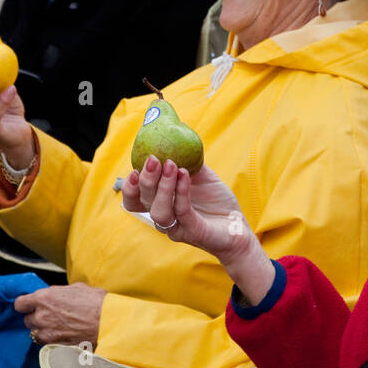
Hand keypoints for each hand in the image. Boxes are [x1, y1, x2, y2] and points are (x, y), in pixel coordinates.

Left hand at [13, 282, 105, 346]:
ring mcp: (47, 333)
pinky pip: (47, 343)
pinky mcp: (55, 346)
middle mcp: (41, 316)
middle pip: (27, 320)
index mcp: (44, 298)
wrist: (108, 322)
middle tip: (51, 316)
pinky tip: (65, 335)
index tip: (31, 305)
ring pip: (36, 333)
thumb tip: (56, 295)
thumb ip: (59, 292)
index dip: (26, 305)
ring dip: (44, 330)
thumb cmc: (95, 302)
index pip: (20, 304)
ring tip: (59, 327)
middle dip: (37, 318)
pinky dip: (52, 340)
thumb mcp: (76, 288)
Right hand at [122, 157, 254, 267]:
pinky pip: (183, 211)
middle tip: (153, 159)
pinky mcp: (193, 232)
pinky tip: (185, 173)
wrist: (237, 227)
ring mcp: (177, 227)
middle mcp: (164, 218)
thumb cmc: (217, 202)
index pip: (135, 201)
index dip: (130, 187)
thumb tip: (176, 135)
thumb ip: (187, 160)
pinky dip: (182, 190)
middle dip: (146, 180)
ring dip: (163, 186)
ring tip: (171, 165)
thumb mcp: (201, 176)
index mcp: (161, 205)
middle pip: (144, 202)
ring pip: (159, 211)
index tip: (134, 168)